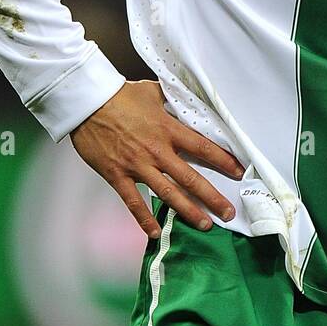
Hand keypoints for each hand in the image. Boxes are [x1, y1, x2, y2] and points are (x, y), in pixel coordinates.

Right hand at [69, 79, 243, 238]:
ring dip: (188, 211)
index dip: (223, 161)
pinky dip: (143, 219)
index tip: (238, 172)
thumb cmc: (120, 95)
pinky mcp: (117, 175)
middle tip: (228, 212)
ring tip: (204, 224)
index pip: (202, 148)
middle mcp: (157, 151)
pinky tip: (154, 233)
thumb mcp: (153, 92)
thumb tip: (189, 101)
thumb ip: (173, 101)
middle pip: (191, 178)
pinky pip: (133, 201)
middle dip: (212, 197)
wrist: (88, 102)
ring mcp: (137, 165)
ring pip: (168, 193)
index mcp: (168, 129)